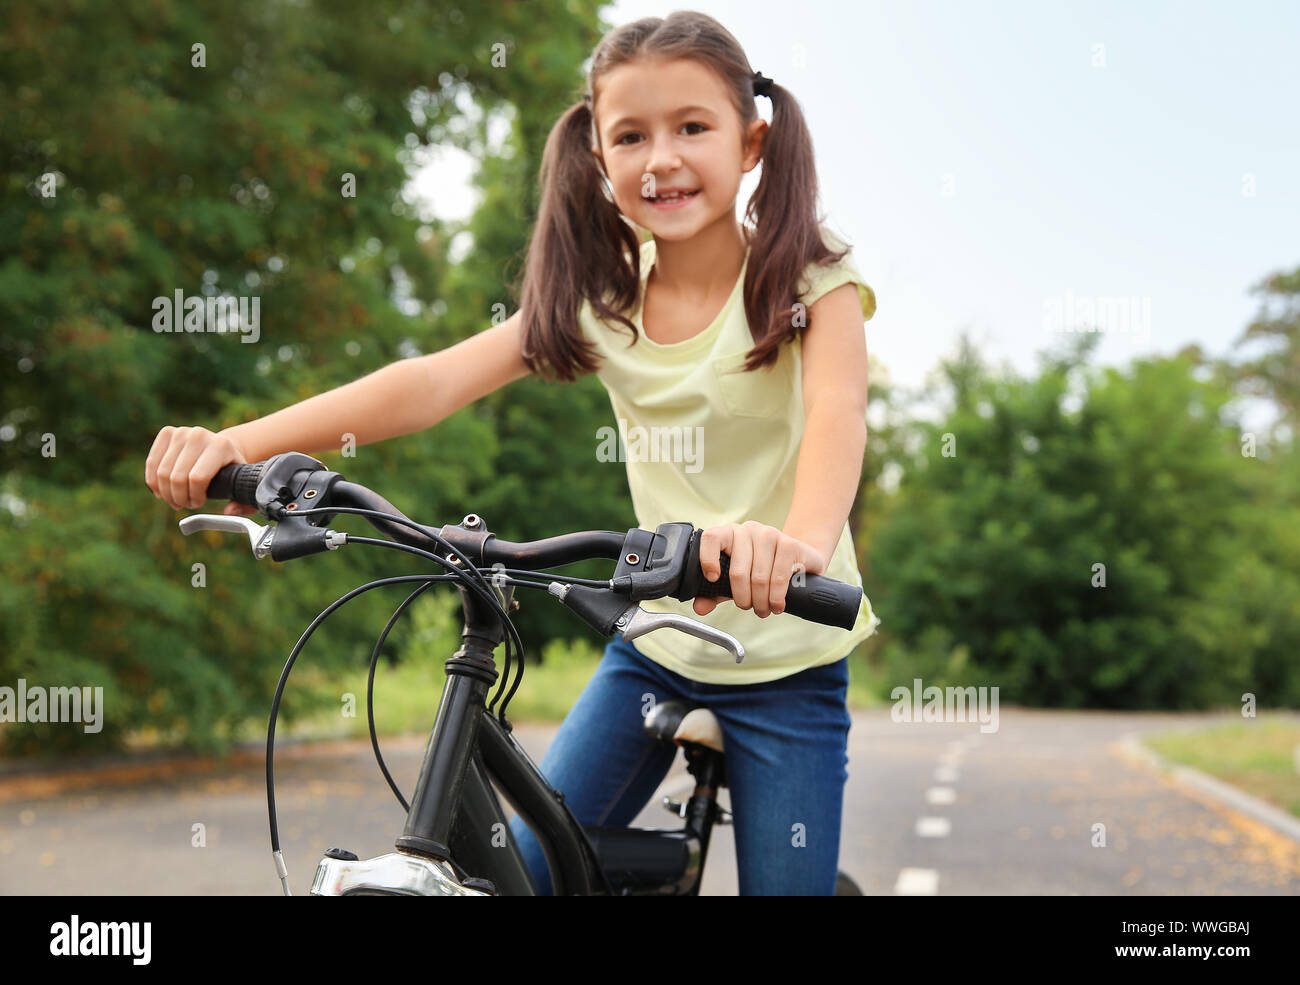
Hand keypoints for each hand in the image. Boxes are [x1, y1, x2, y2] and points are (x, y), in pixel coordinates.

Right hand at [144, 425, 251, 511]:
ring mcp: (181, 432)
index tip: (199, 503)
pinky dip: (154, 483)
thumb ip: (243, 503)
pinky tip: (163, 492)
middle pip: (177, 477)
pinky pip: (152, 464)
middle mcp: (200, 435)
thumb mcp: (243, 484)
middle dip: (179, 498)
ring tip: (176, 499)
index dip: (194, 497)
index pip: (197, 478)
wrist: (222, 447)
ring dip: (166, 493)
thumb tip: (228, 511)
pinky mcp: (167, 433)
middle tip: (185, 504)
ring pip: (161, 473)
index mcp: (221, 446)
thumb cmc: (231, 470)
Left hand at [692, 521, 826, 618]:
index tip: (713, 579)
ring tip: (763, 609)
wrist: (798, 560)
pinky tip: (776, 605)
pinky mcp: (789, 544)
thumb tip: (699, 607)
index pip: (711, 538)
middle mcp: (748, 530)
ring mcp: (769, 534)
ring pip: (758, 578)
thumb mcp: (734, 581)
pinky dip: (776, 597)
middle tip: (748, 607)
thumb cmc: (760, 569)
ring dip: (761, 602)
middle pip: (737, 571)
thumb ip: (714, 593)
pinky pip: (778, 577)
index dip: (708, 560)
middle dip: (743, 598)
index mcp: (729, 534)